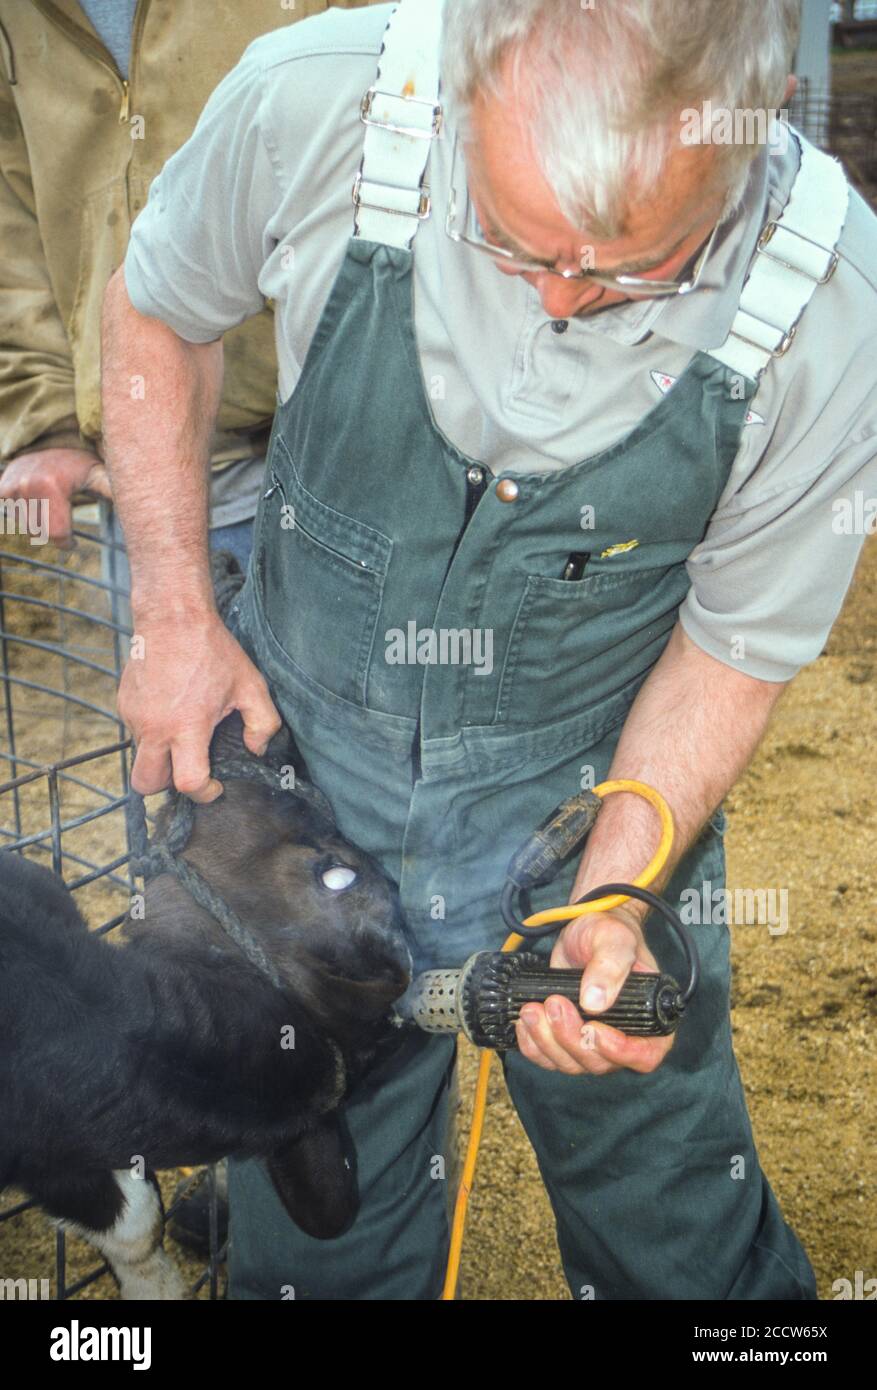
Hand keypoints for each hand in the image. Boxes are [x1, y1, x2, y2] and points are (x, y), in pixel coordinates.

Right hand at [0, 448, 111, 546]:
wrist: (50, 441)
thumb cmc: (79, 463)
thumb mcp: (99, 475)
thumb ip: (113, 492)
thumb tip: (141, 510)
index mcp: (53, 487)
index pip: (57, 534)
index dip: (67, 543)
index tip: (73, 544)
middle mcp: (29, 486)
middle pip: (41, 531)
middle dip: (54, 531)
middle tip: (64, 522)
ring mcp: (13, 486)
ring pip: (26, 524)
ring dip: (39, 522)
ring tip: (51, 506)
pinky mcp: (3, 486)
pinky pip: (10, 512)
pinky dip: (20, 513)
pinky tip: (32, 505)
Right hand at [118, 610, 281, 801]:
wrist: (171, 616)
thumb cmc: (212, 649)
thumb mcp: (251, 684)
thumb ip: (263, 723)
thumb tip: (257, 748)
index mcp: (186, 726)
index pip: (187, 782)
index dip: (204, 793)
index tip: (215, 786)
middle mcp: (154, 727)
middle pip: (147, 784)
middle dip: (168, 785)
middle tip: (190, 768)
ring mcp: (134, 716)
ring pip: (141, 757)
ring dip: (161, 756)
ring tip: (183, 730)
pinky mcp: (124, 704)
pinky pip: (136, 733)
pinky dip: (152, 733)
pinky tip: (171, 711)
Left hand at [515, 901, 674, 1076]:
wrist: (583, 930)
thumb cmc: (609, 933)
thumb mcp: (614, 939)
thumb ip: (609, 967)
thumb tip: (593, 1003)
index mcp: (649, 1020)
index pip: (644, 1055)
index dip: (620, 1052)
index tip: (593, 1029)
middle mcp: (624, 1038)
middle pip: (600, 1063)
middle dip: (571, 1037)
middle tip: (554, 1003)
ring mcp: (593, 1043)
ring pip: (571, 1063)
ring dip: (547, 1041)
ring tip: (531, 1009)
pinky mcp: (566, 1040)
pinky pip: (548, 1057)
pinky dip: (533, 1045)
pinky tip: (524, 1024)